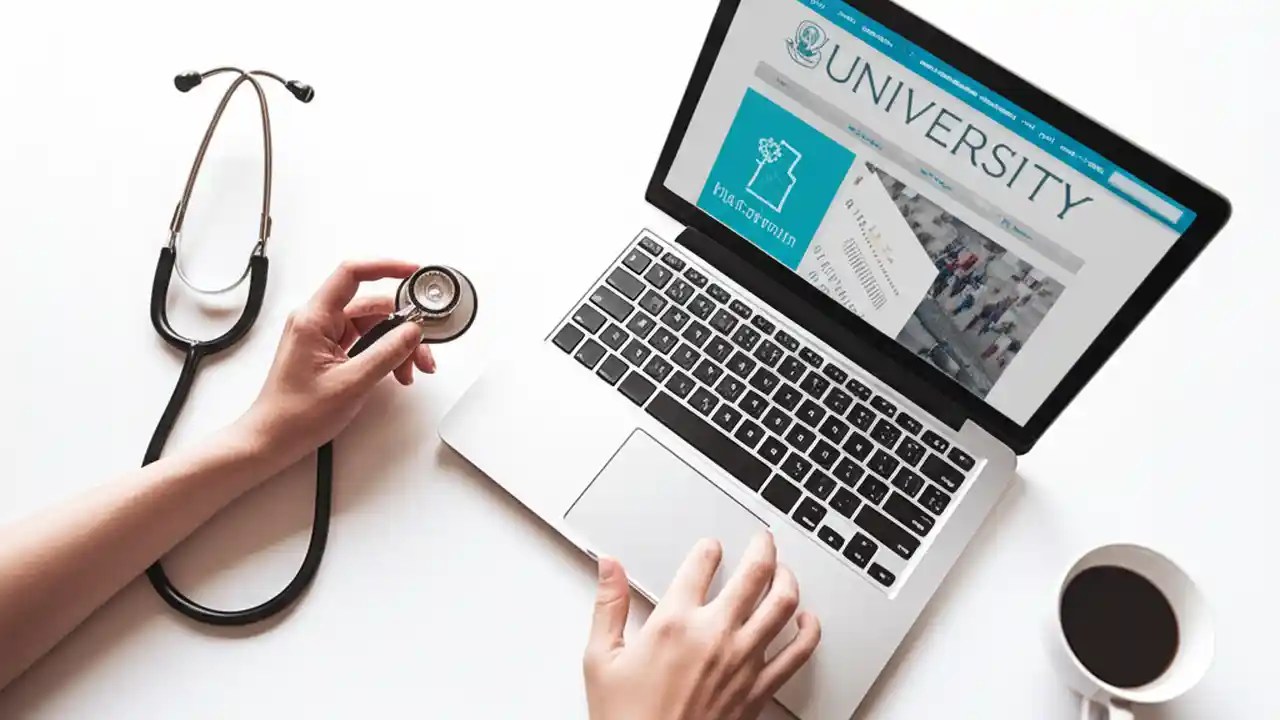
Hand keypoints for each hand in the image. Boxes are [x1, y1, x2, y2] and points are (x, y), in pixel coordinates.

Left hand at [237, 260, 435, 462]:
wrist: (273, 439)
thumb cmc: (296, 414)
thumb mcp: (351, 383)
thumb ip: (386, 353)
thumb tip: (412, 331)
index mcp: (314, 319)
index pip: (352, 274)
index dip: (385, 267)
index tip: (412, 271)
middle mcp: (317, 321)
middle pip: (372, 307)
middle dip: (402, 327)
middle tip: (421, 351)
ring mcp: (323, 335)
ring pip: (372, 326)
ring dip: (396, 346)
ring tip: (409, 372)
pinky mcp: (329, 350)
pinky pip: (365, 342)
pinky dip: (384, 355)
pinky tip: (395, 373)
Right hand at [583, 533, 821, 719]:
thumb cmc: (627, 719)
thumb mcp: (601, 658)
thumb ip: (608, 605)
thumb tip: (608, 567)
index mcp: (674, 622)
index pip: (702, 563)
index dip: (709, 547)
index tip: (710, 546)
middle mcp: (715, 634)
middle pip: (755, 572)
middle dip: (763, 546)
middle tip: (763, 538)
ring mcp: (743, 661)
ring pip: (783, 603)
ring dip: (788, 578)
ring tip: (783, 570)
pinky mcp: (759, 688)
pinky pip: (798, 651)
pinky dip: (809, 630)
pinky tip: (806, 620)